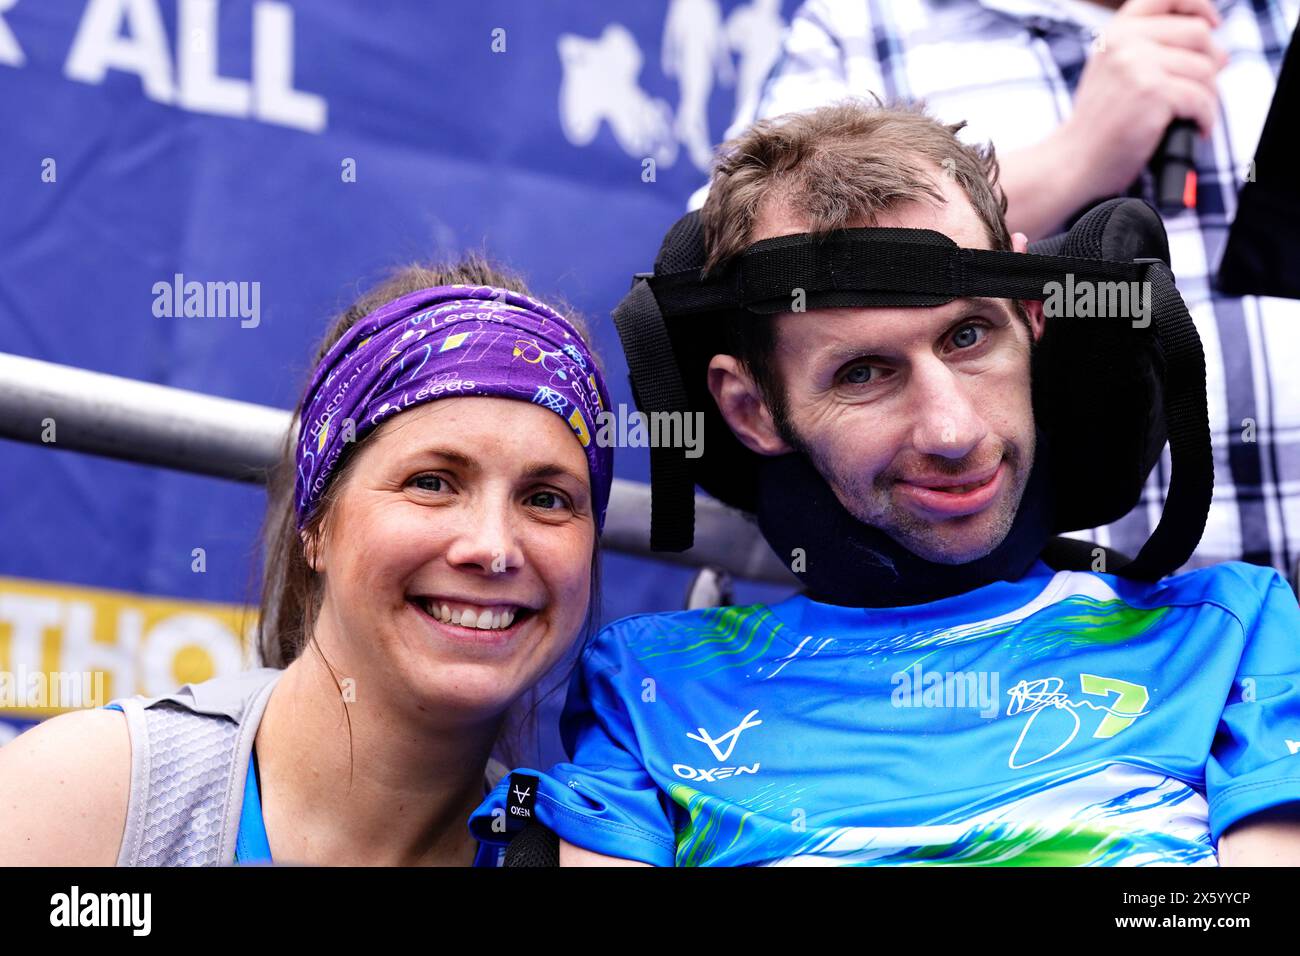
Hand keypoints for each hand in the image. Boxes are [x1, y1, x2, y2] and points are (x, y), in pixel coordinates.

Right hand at [1061, 0, 1227, 199]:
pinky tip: (1195, 129)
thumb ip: (1153, 51)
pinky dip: (1205, 118)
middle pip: (1198, 34)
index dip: (1198, 7)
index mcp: (1116, 32)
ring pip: (1206, 69)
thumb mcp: (1117, 74)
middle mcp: (1124, 42)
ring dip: (1208, 97)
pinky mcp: (1152, 92)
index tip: (1211, 26)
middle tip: (1200, 92)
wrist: (1074, 161)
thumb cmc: (1100, 124)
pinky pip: (1202, 98)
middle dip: (1210, 64)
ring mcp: (1137, 65)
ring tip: (1191, 116)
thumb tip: (1220, 52)